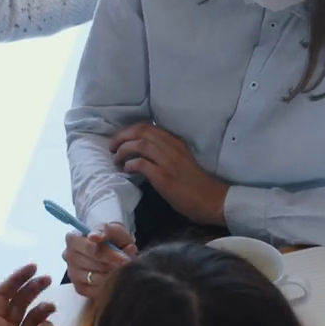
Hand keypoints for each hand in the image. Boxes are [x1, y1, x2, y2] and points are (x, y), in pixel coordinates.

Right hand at [63, 223, 135, 298]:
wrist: (109, 248)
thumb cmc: (111, 238)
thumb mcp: (113, 229)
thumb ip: (107, 231)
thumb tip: (96, 237)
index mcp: (73, 238)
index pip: (91, 248)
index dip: (110, 254)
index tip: (125, 259)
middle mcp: (68, 256)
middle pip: (93, 264)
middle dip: (113, 265)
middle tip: (128, 266)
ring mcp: (72, 273)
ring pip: (94, 278)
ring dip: (111, 276)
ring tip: (122, 270)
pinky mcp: (78, 287)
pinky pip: (94, 291)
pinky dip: (107, 286)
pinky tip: (114, 279)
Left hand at [109, 124, 229, 224]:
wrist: (212, 200)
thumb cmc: (196, 183)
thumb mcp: (182, 160)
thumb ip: (166, 152)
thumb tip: (142, 151)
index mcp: (176, 142)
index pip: (148, 126)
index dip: (129, 130)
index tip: (120, 139)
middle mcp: (172, 147)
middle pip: (140, 131)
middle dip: (121, 136)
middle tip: (112, 147)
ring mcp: (168, 161)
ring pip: (139, 144)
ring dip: (123, 150)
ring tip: (116, 159)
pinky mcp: (164, 177)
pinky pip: (141, 164)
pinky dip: (130, 165)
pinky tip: (126, 170)